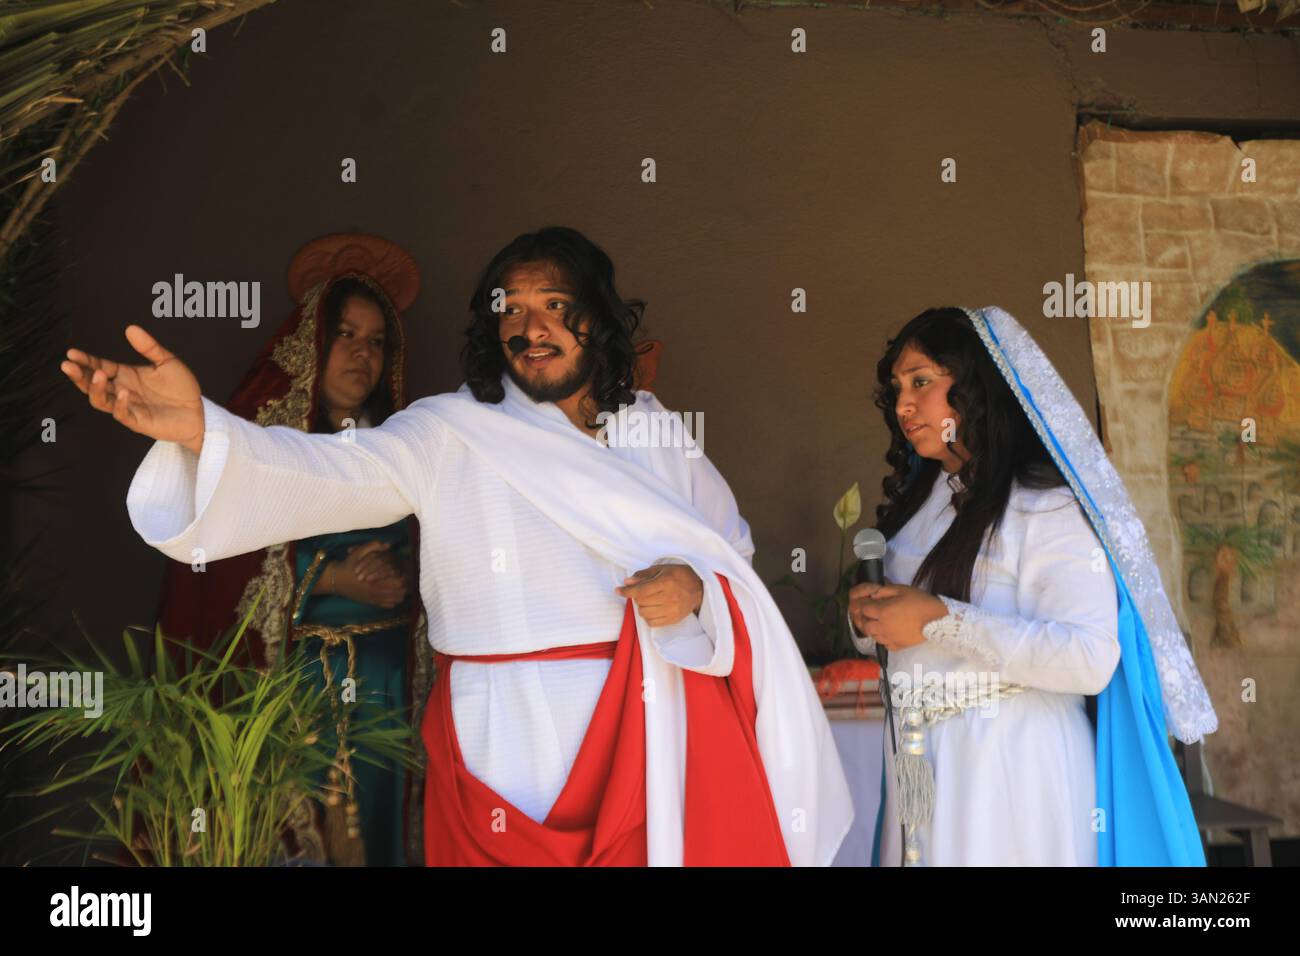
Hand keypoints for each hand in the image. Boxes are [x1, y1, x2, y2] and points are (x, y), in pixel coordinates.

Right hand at [60, 325, 205, 453]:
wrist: (199, 412)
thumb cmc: (181, 388)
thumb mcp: (167, 362)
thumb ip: (149, 347)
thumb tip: (130, 328)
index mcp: (125, 374)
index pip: (98, 366)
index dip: (85, 360)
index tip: (71, 352)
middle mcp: (121, 390)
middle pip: (92, 384)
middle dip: (78, 375)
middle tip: (67, 365)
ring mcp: (128, 407)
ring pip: (101, 400)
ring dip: (96, 389)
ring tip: (98, 375)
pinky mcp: (138, 422)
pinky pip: (122, 414)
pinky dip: (121, 404)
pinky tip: (124, 392)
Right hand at [335, 541, 406, 608]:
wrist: (334, 579)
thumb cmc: (347, 565)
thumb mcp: (358, 553)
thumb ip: (373, 547)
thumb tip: (388, 545)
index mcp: (372, 579)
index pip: (392, 581)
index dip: (402, 579)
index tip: (407, 576)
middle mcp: (372, 591)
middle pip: (393, 593)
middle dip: (402, 590)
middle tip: (410, 587)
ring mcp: (369, 598)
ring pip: (388, 600)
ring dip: (398, 598)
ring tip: (405, 594)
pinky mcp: (366, 601)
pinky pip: (380, 605)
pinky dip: (389, 604)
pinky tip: (395, 602)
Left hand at [615, 564, 702, 626]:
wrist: (700, 588)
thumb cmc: (680, 575)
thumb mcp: (662, 569)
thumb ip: (644, 575)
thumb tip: (627, 582)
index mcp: (666, 582)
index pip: (641, 590)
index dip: (627, 591)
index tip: (618, 590)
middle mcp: (669, 597)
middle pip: (641, 602)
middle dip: (636, 597)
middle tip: (642, 592)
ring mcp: (672, 610)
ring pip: (644, 613)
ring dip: (642, 607)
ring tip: (648, 600)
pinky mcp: (674, 619)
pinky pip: (652, 623)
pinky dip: (648, 617)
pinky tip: (653, 609)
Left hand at [847, 582, 947, 652]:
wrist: (937, 620)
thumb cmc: (920, 602)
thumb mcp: (902, 589)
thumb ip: (884, 590)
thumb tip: (873, 594)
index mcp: (883, 612)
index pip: (863, 609)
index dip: (864, 604)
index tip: (869, 601)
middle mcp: (882, 627)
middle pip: (865, 624)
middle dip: (866, 618)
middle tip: (873, 613)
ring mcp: (889, 638)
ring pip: (873, 636)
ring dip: (874, 628)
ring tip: (881, 623)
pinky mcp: (897, 646)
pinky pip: (884, 644)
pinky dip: (883, 638)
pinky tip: (889, 632)